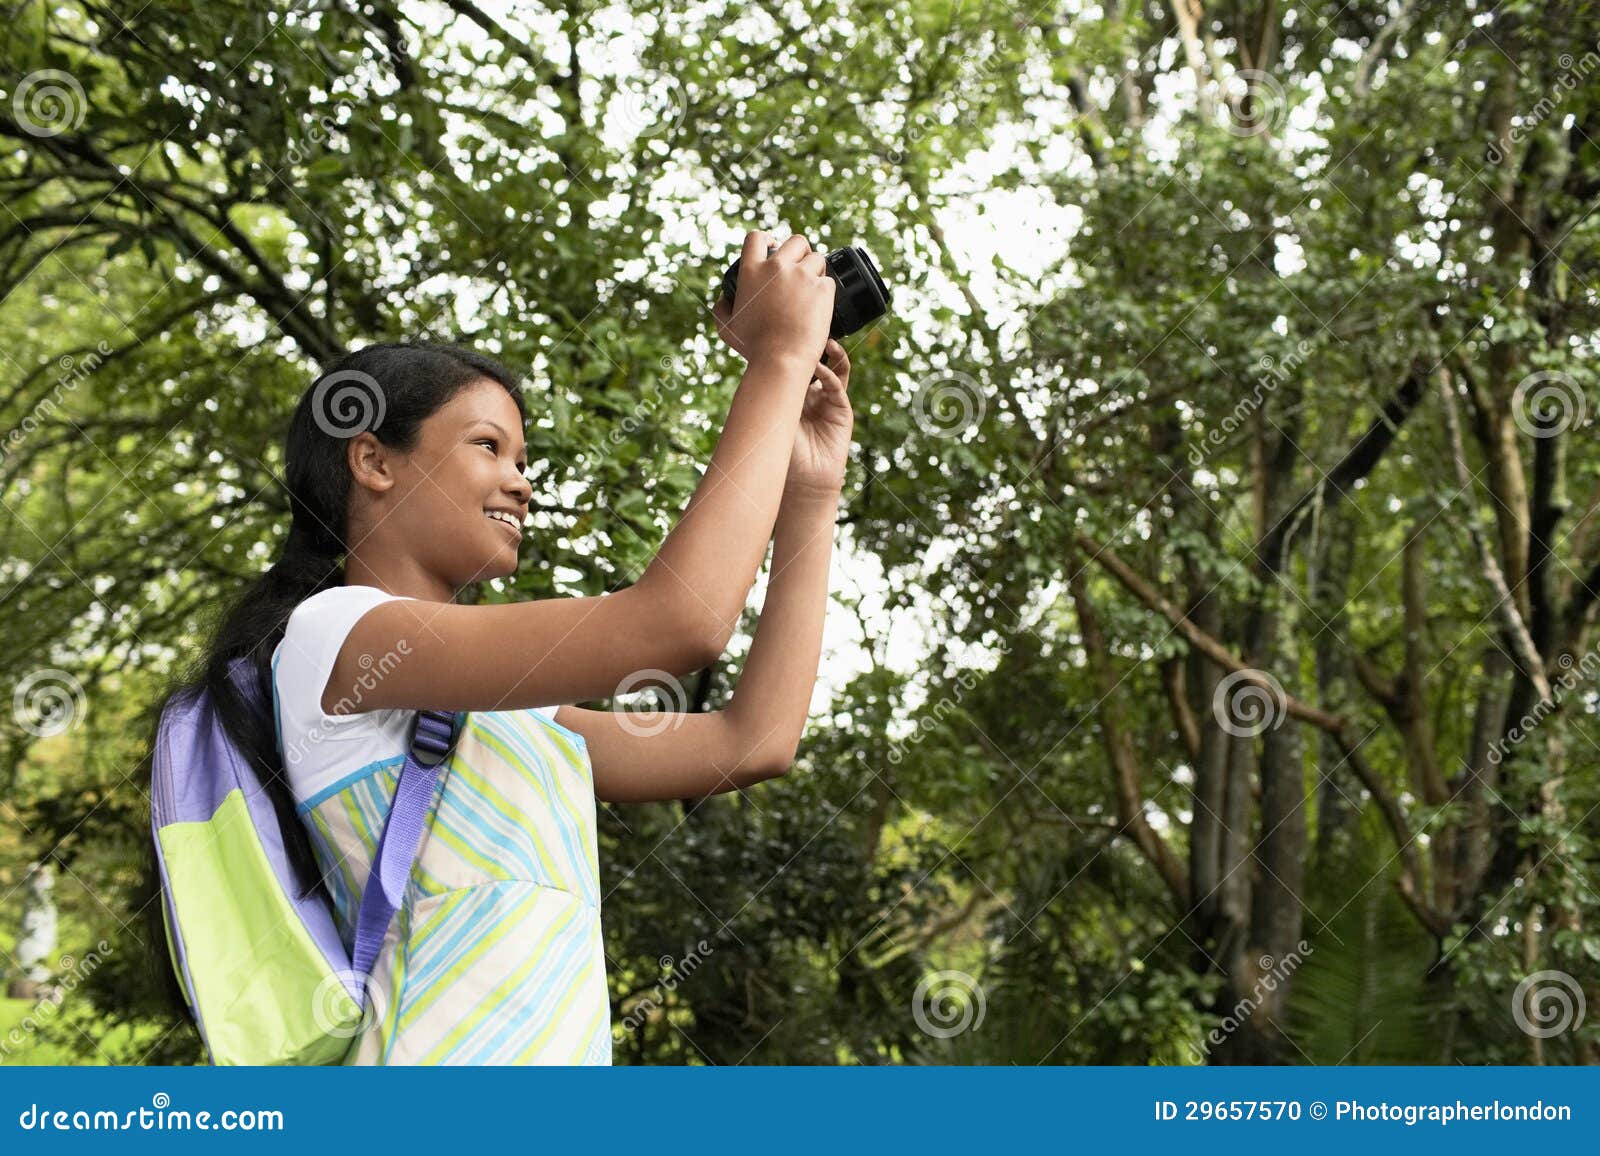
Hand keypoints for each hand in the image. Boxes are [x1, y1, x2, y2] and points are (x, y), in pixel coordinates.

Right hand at [712, 231, 834, 368]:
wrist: (781, 360)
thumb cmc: (753, 348)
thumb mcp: (727, 329)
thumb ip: (721, 309)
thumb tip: (724, 298)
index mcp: (752, 272)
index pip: (757, 238)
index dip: (768, 239)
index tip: (774, 247)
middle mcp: (777, 268)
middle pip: (796, 241)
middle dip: (801, 251)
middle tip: (801, 268)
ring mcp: (802, 276)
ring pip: (817, 258)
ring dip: (816, 270)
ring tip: (812, 289)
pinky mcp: (822, 289)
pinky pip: (829, 281)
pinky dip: (825, 291)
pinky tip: (819, 305)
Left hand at [785, 338, 852, 500]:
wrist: (805, 480)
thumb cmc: (785, 453)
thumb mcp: (775, 420)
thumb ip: (773, 397)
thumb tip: (759, 370)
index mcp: (792, 398)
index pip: (794, 369)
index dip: (791, 353)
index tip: (783, 337)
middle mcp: (810, 397)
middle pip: (815, 365)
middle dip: (813, 349)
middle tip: (806, 333)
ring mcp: (827, 402)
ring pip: (833, 372)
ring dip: (832, 356)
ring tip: (828, 342)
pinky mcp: (841, 410)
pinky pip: (837, 387)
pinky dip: (830, 376)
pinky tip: (821, 369)